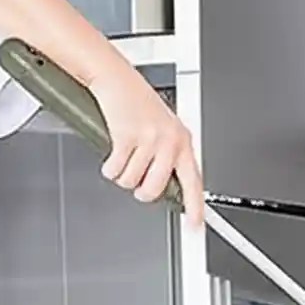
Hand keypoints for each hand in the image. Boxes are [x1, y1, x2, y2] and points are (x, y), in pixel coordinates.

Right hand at [91, 68, 203, 225]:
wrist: (116, 78)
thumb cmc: (138, 103)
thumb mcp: (164, 129)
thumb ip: (169, 156)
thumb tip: (167, 187)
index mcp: (183, 141)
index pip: (194, 182)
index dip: (195, 207)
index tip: (195, 226)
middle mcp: (170, 141)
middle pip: (154, 190)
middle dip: (141, 191)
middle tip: (136, 180)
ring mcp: (149, 140)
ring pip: (131, 182)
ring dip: (122, 174)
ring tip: (124, 155)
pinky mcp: (127, 137)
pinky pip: (115, 170)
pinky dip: (109, 166)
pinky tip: (113, 151)